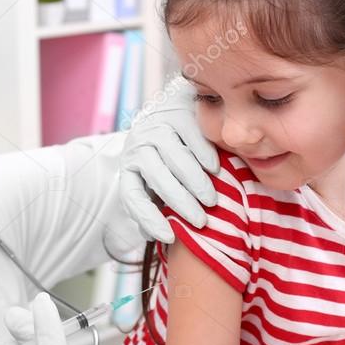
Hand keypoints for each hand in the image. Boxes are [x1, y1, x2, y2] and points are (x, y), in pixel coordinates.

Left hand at [119, 75, 218, 243]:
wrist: (172, 107)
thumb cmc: (166, 155)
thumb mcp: (156, 178)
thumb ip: (155, 203)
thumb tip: (150, 236)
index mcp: (130, 166)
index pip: (132, 197)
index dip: (147, 218)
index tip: (168, 237)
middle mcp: (138, 146)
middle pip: (157, 177)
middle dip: (180, 203)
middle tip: (200, 222)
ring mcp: (157, 126)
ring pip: (175, 158)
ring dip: (194, 182)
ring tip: (211, 201)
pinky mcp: (177, 112)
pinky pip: (191, 136)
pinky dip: (203, 155)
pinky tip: (215, 171)